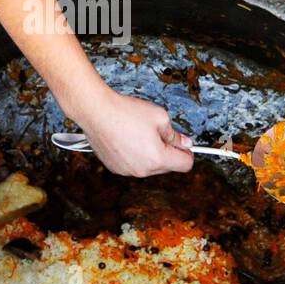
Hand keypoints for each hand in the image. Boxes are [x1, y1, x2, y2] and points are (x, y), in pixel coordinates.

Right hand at [71, 90, 193, 177]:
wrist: (96, 112)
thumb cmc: (125, 113)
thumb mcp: (160, 117)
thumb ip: (175, 134)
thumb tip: (184, 142)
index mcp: (158, 159)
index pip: (186, 164)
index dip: (187, 152)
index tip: (183, 144)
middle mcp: (143, 170)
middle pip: (168, 167)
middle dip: (168, 152)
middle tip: (159, 133)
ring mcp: (128, 171)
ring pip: (150, 167)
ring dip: (151, 155)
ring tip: (140, 134)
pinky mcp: (116, 168)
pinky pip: (134, 165)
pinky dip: (135, 156)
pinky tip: (128, 139)